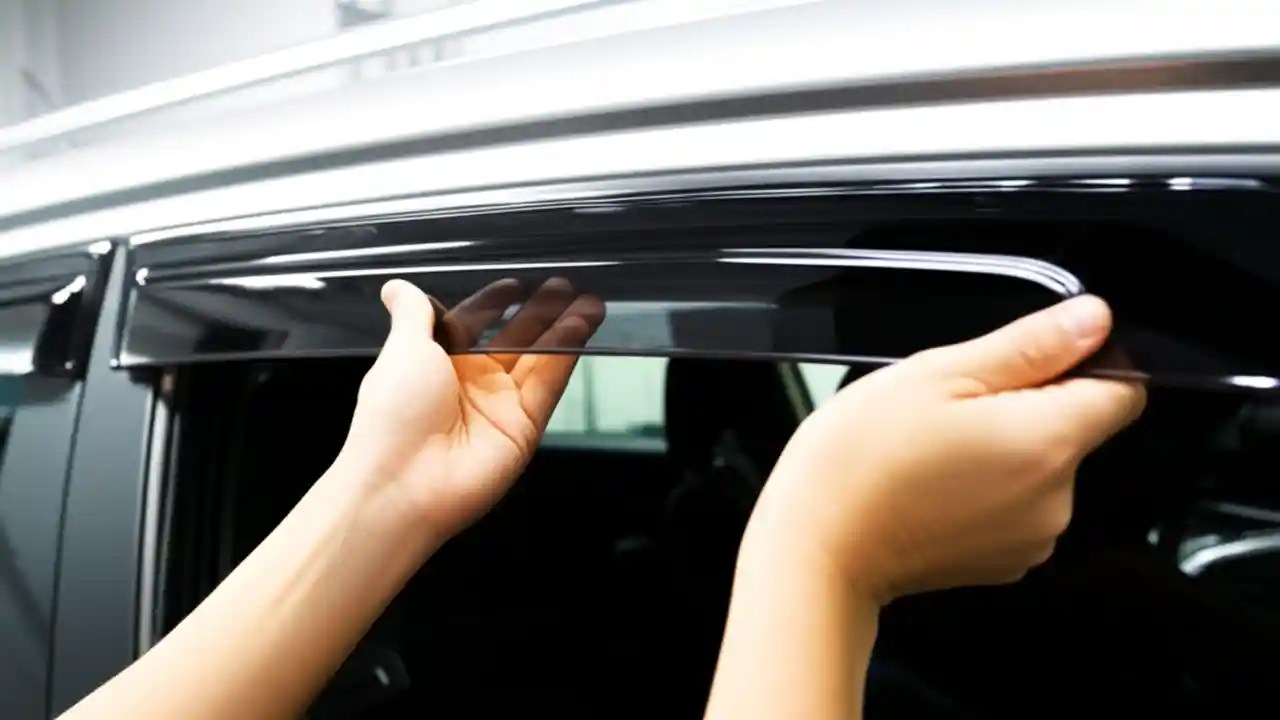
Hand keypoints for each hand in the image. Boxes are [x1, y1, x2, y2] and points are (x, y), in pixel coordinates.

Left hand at [337, 277, 604, 548]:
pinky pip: (549, 383)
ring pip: (539, 359)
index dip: (494, 304)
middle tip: (564, 285)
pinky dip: (567, 354)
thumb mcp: (402, 349)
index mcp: (437, 364)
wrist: (403, 484)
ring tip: (589, 300)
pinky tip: (581, 326)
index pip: (474, 325)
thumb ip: (413, 314)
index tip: (514, 283)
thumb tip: (397, 288)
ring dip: (564, 329)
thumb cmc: (392, 417)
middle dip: (539, 312)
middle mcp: (471, 385)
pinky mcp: (524, 428)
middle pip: (514, 339)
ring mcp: (500, 407)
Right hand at [750, 295, 1145, 602]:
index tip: (1028, 360)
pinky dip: (985, 490)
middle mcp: (1056, 498)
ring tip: (933, 449)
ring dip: (1003, 449)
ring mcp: (1033, 537)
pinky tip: (932, 483)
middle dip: (1026, 406)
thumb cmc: (862, 460)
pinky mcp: (1004, 561)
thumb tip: (1094, 319)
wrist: (819, 549)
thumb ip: (1029, 346)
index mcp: (1048, 441)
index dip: (1085, 362)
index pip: (1124, 389)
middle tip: (952, 405)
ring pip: (1042, 467)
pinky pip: (1016, 507)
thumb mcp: (938, 373)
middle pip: (1077, 429)